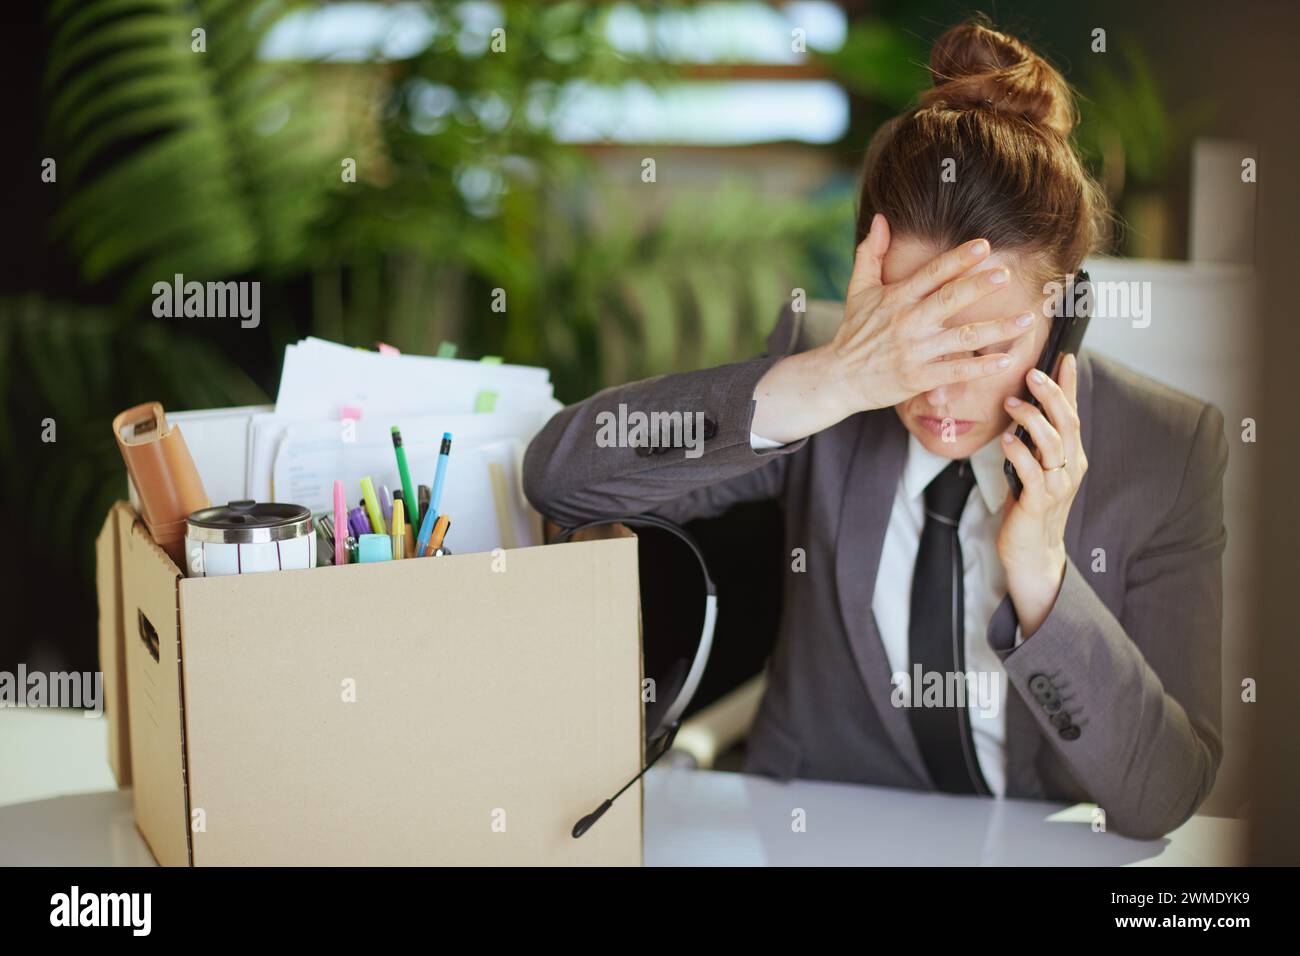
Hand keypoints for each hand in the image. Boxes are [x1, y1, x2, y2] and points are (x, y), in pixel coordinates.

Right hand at [751, 214, 1035, 442]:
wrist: (839, 378)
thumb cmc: (854, 332)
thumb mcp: (859, 289)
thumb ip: (872, 253)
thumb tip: (881, 218)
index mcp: (897, 298)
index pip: (932, 273)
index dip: (958, 258)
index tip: (984, 246)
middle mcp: (908, 322)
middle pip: (950, 300)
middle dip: (979, 286)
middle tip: (1006, 274)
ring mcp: (915, 351)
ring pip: (963, 338)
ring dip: (997, 329)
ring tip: (1027, 319)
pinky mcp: (918, 378)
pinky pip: (956, 371)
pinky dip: (981, 367)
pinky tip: (1006, 360)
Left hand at [997, 353, 1086, 635]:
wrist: (1032, 553)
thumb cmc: (1029, 508)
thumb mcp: (1035, 467)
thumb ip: (1034, 441)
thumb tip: (1024, 408)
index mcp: (1072, 456)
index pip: (1073, 413)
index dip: (1069, 385)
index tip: (1065, 356)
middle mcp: (1071, 467)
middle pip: (1067, 422)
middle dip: (1051, 394)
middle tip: (1032, 372)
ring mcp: (1057, 486)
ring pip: (1053, 444)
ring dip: (1032, 419)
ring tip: (1012, 403)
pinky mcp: (1038, 503)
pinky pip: (1032, 472)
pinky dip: (1020, 453)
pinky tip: (1006, 439)